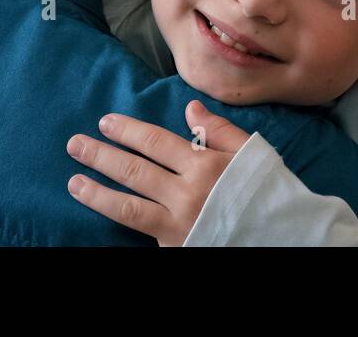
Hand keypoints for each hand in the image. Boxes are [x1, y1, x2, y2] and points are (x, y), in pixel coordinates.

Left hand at [65, 100, 251, 245]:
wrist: (283, 239)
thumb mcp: (251, 154)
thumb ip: (219, 131)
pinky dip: (118, 220)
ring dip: (97, 192)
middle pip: (134, 170)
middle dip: (101, 156)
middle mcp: (187, 193)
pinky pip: (141, 231)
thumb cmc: (268, 193)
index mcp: (205, 165)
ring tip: (74, 182)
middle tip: (75, 145)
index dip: (127, 131)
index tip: (105, 122)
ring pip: (128, 206)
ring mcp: (178, 224)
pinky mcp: (175, 247)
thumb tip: (190, 109)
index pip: (155, 142)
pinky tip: (103, 212)